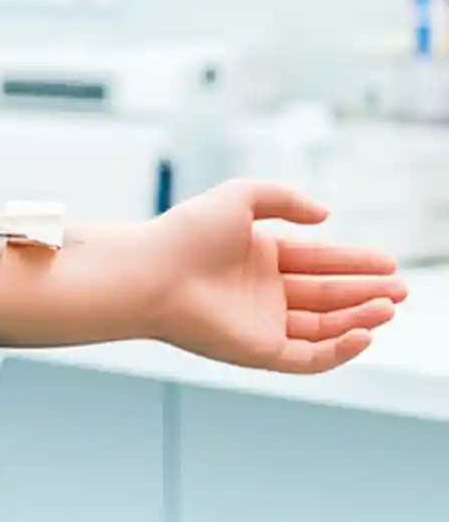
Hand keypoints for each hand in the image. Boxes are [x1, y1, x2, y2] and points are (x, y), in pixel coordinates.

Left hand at [147, 180, 405, 373]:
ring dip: (359, 318)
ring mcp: (260, 323)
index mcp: (258, 257)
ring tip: (389, 305)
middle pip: (326, 295)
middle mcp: (261, 292)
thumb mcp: (240, 196)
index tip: (389, 261)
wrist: (152, 272)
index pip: (317, 261)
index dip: (354, 263)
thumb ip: (284, 198)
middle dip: (366, 292)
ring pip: (322, 326)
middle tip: (402, 289)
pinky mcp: (256, 351)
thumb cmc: (187, 232)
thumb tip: (325, 216)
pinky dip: (338, 350)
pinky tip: (363, 333)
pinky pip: (307, 357)